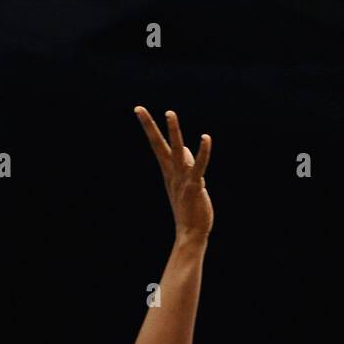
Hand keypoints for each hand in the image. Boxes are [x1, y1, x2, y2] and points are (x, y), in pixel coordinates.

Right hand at [135, 107, 212, 239]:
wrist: (191, 234)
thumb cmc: (190, 210)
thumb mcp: (187, 183)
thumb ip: (188, 165)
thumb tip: (188, 149)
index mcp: (169, 173)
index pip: (157, 146)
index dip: (149, 127)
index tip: (139, 110)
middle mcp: (172, 173)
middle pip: (158, 145)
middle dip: (150, 126)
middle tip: (139, 108)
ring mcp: (182, 179)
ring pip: (177, 151)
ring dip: (173, 132)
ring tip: (169, 113)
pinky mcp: (195, 186)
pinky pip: (199, 166)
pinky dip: (203, 152)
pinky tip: (205, 138)